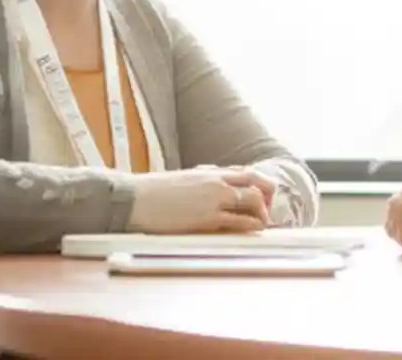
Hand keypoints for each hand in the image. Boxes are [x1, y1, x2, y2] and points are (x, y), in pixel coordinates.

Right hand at [127, 167, 275, 233]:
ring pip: (252, 199)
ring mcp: (214, 198)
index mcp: (210, 172)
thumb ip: (201, 182)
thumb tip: (211, 187)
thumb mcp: (182, 180)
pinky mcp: (207, 218)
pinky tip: (254, 229)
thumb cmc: (152, 192)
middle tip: (267, 210)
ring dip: (262, 212)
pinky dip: (251, 224)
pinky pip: (239, 220)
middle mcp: (216, 181)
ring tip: (262, 223)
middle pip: (257, 181)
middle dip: (268, 195)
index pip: (246, 172)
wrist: (133, 199)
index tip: (262, 196)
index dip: (260, 184)